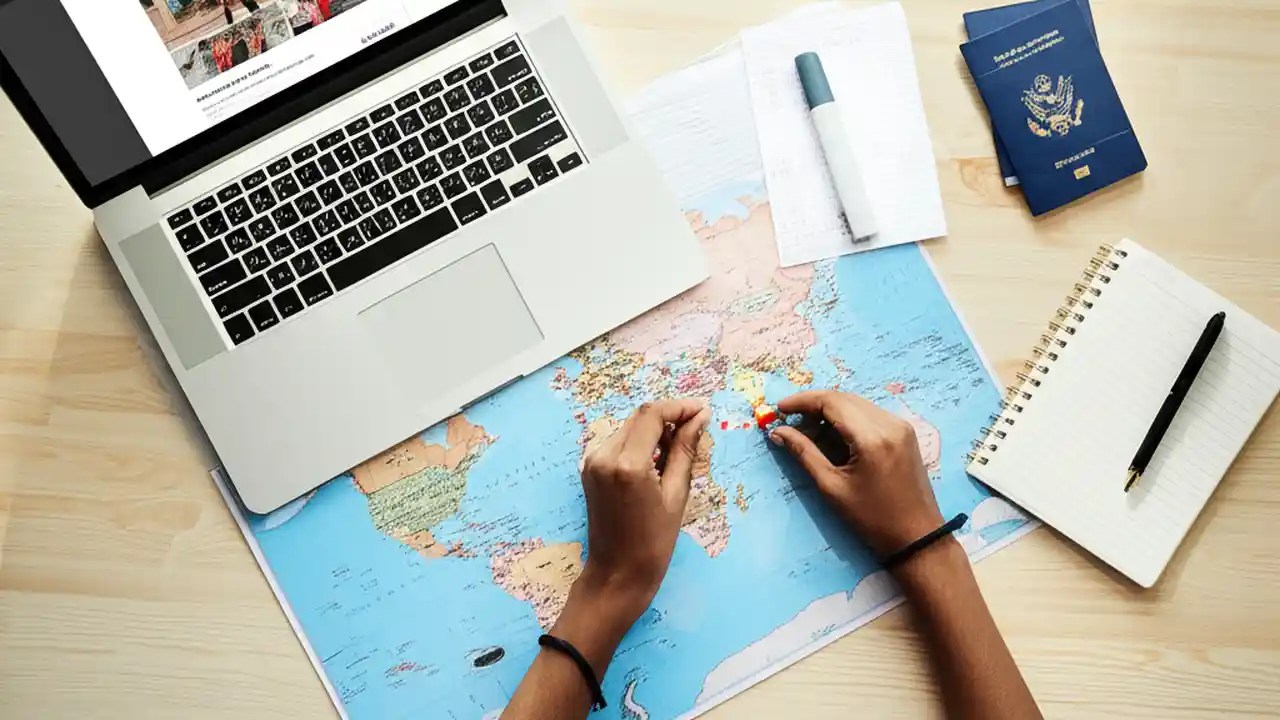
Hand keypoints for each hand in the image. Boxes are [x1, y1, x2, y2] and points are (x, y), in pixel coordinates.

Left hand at [575, 399, 710, 625]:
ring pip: (629, 427)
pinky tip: (658, 458)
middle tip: (697, 426)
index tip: (703, 410)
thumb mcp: (676, 495)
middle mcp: (603, 456)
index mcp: (626, 464)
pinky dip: (640, 441)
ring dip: (655, 428)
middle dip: (669, 415)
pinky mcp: (589, 468)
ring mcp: (592, 461)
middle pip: (639, 416)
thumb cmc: (653, 543)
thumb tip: (700, 417)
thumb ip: (685, 450)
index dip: (680, 407)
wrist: (616, 573)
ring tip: (680, 447)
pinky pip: (619, 442)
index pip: (652, 414)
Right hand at [769, 390, 943, 557]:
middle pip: (844, 398)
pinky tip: (833, 435)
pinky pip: (869, 414)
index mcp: (872, 437)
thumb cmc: (872, 519)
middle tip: (790, 421)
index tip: (779, 409)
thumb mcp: (832, 487)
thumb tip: (778, 432)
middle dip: (813, 405)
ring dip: (830, 411)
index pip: (832, 401)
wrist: (917, 537)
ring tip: (808, 431)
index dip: (802, 401)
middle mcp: (889, 423)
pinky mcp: (904, 433)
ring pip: (856, 404)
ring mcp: (900, 426)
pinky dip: (847, 418)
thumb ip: (804, 453)